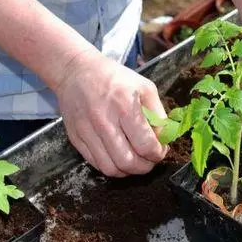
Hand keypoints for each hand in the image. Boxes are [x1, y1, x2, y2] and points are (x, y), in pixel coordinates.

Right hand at [55, 52, 167, 176]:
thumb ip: (158, 114)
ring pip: (111, 169)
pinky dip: (112, 167)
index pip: (146, 145)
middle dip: (145, 166)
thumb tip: (164, 139)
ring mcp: (87, 132)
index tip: (161, 150)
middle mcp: (104, 121)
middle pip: (128, 162)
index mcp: (125, 106)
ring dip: (129, 171)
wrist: (76, 71)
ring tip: (135, 160)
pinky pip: (97, 164)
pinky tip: (119, 157)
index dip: (158, 154)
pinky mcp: (76, 139)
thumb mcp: (144, 87)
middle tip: (150, 159)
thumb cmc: (114, 78)